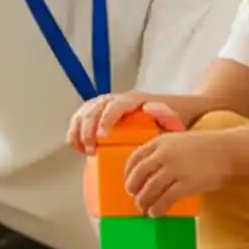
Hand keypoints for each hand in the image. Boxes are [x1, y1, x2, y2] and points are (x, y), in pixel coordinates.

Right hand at [68, 93, 183, 153]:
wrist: (172, 113)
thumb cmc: (172, 120)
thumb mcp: (174, 120)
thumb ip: (166, 116)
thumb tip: (149, 109)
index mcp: (133, 100)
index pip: (114, 106)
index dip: (105, 119)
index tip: (102, 137)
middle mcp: (116, 99)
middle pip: (94, 109)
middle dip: (88, 129)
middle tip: (91, 149)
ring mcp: (105, 104)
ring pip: (84, 112)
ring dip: (78, 131)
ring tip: (83, 150)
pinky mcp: (98, 113)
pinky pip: (80, 118)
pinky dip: (75, 131)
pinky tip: (77, 146)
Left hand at [125, 130, 233, 216]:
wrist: (228, 150)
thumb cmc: (203, 147)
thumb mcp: (177, 141)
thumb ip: (161, 153)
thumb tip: (146, 174)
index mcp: (159, 142)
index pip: (135, 158)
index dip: (128, 173)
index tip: (128, 183)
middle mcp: (163, 154)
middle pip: (140, 174)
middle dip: (133, 188)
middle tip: (134, 197)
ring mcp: (175, 168)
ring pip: (150, 188)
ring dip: (144, 201)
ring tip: (144, 209)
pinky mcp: (187, 183)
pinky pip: (166, 198)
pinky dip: (158, 207)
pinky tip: (156, 212)